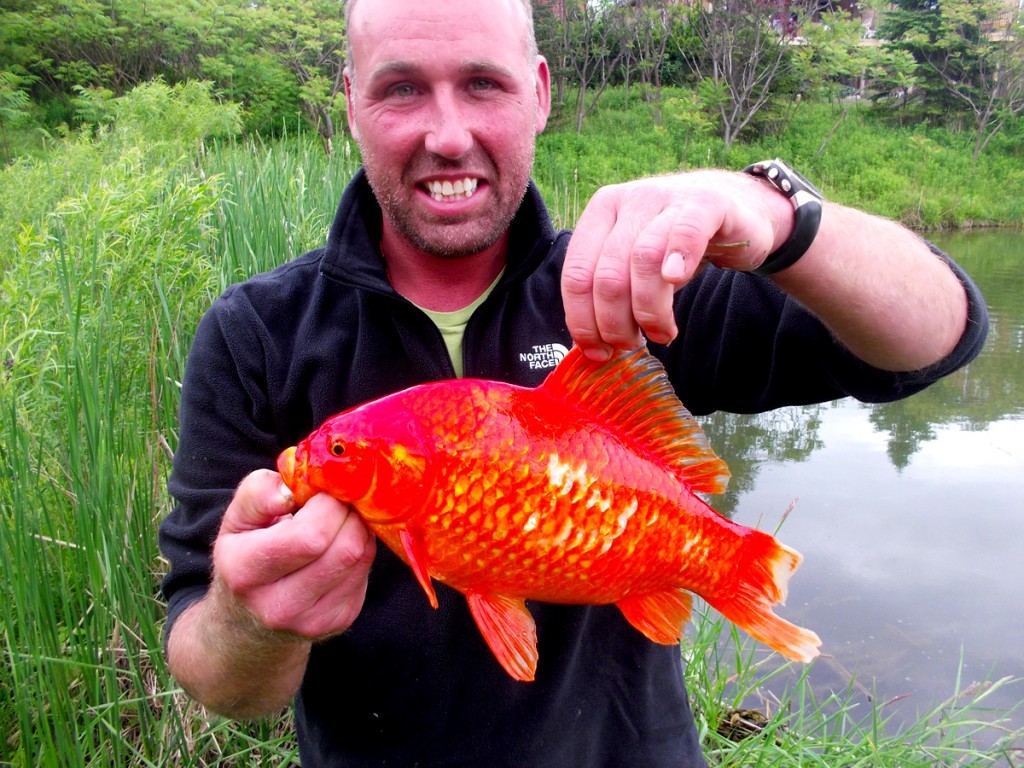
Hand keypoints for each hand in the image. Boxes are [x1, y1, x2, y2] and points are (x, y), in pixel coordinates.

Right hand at [211, 468, 375, 640]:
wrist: (247, 621)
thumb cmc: (244, 555)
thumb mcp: (236, 519)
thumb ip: (258, 493)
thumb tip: (289, 492)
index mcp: (246, 572)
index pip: (310, 536)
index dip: (328, 505)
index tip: (322, 492)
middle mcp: (278, 606)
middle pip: (345, 548)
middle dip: (349, 514)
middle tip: (338, 501)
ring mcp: (312, 621)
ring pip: (361, 559)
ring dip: (359, 529)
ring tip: (339, 520)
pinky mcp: (338, 622)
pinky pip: (365, 573)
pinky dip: (360, 550)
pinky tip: (340, 545)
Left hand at [560, 170, 792, 358]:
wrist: (738, 208)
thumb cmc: (677, 244)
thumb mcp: (636, 266)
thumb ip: (612, 294)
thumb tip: (591, 347)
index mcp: (601, 213)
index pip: (576, 275)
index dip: (583, 322)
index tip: (598, 353)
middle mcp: (628, 200)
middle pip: (607, 275)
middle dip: (616, 324)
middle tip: (634, 344)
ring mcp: (666, 197)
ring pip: (643, 260)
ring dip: (649, 309)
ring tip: (662, 332)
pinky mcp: (707, 203)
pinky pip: (686, 233)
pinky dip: (679, 260)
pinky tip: (677, 282)